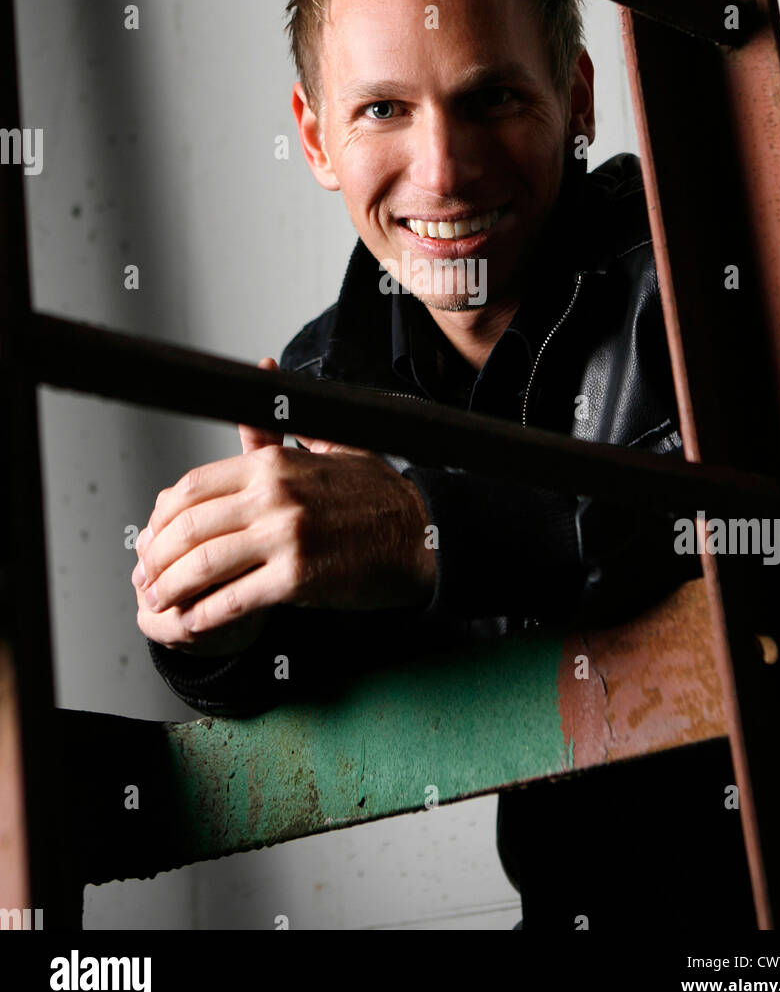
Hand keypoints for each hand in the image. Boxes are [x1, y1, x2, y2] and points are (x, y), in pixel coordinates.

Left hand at [133, 358, 434, 653]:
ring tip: (159, 601)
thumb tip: (262, 370)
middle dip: (157, 556)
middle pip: (190, 526)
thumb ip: (285, 421)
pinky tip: (193, 621)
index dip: (162, 516)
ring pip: (204, 563)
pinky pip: (236, 598)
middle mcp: (275, 495)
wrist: (422, 534)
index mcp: (275, 464)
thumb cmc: (376, 494)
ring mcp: (286, 537)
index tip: (152, 536)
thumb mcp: (330, 444)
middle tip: (145, 574)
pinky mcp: (299, 577)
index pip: (193, 487)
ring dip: (172, 587)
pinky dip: (206, 614)